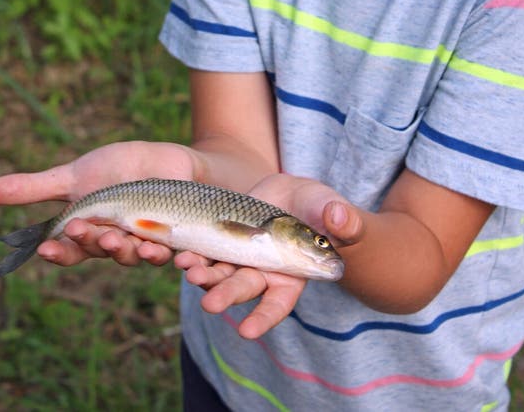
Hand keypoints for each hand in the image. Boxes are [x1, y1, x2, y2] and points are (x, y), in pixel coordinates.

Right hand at [0, 141, 197, 268]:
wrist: (164, 161)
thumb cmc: (117, 168)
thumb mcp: (76, 175)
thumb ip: (37, 188)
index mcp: (90, 233)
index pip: (70, 251)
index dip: (58, 253)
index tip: (45, 248)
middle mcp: (117, 244)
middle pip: (101, 252)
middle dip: (91, 242)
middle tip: (85, 229)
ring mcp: (146, 243)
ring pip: (134, 256)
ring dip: (125, 250)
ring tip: (117, 238)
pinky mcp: (176, 237)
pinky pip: (173, 252)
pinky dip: (168, 253)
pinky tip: (162, 247)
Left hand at [175, 173, 364, 338]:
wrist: (291, 193)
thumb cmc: (319, 206)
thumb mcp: (330, 209)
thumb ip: (342, 220)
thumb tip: (341, 220)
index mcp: (292, 276)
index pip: (278, 303)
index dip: (264, 318)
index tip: (247, 332)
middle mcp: (263, 275)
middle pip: (243, 289)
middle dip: (226, 296)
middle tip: (210, 305)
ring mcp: (241, 261)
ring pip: (220, 274)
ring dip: (204, 276)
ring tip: (189, 271)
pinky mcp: (224, 243)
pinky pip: (206, 253)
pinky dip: (194, 255)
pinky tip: (182, 254)